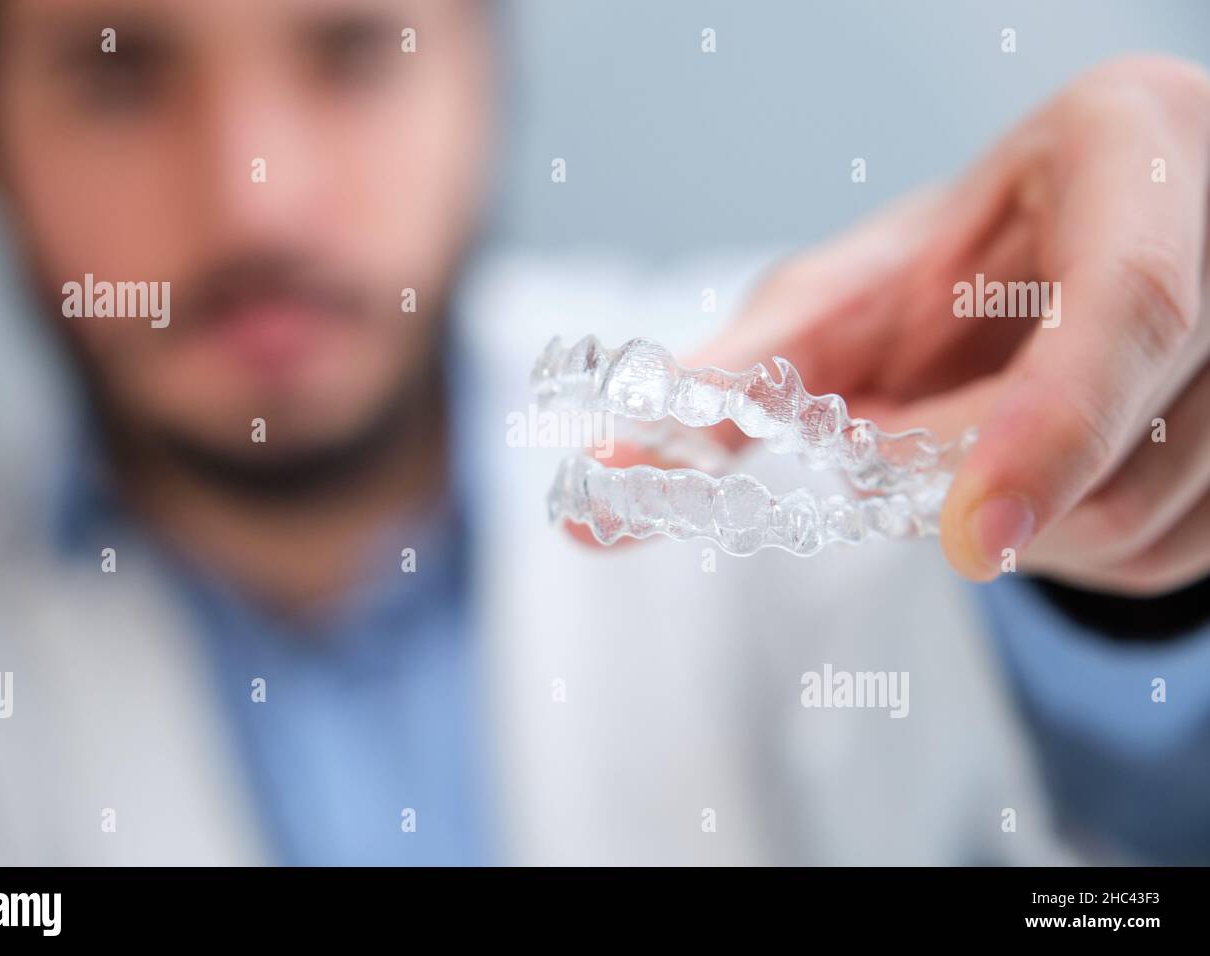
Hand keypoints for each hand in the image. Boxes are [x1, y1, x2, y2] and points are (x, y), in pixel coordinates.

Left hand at [684, 55, 1209, 591]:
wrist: (1066, 252)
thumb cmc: (955, 259)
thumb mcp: (853, 289)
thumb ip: (746, 375)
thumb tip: (605, 474)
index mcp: (1133, 153)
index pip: (1129, 301)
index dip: (1051, 426)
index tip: (965, 535)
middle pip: (1128, 451)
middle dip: (978, 489)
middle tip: (884, 455)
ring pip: (1141, 527)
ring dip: (1010, 522)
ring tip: (966, 439)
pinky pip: (1161, 558)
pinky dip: (1059, 540)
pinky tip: (1027, 472)